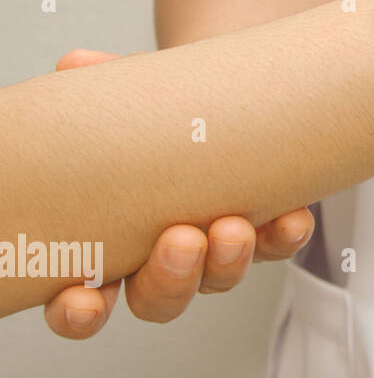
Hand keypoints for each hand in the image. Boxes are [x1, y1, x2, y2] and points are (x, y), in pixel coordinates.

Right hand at [43, 50, 314, 338]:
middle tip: (181, 240)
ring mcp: (218, 249)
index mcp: (109, 243)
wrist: (223, 94)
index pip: (84, 301)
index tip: (83, 298)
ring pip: (220, 278)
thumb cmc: (160, 110)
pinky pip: (279, 246)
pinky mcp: (269, 230)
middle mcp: (163, 259)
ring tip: (234, 226)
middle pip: (159, 299)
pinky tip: (291, 217)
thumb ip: (105, 83)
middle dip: (170, 278)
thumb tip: (78, 64)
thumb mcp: (130, 94)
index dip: (79, 312)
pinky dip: (286, 235)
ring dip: (228, 260)